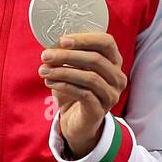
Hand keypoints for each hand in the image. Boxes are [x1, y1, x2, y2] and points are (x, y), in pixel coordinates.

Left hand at [40, 33, 126, 157]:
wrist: (77, 123)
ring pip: (90, 77)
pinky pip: (83, 94)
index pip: (106, 42)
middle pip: (96, 59)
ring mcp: (111, 95)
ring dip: (63, 72)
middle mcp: (117, 77)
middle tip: (46, 55)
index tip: (62, 40)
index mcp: (114, 61)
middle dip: (67, 56)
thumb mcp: (74, 70)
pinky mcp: (100, 109)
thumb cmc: (75, 91)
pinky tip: (50, 83)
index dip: (85, 39)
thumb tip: (51, 45)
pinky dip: (64, 86)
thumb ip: (68, 56)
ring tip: (44, 70)